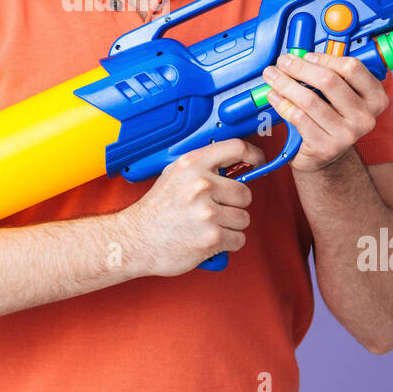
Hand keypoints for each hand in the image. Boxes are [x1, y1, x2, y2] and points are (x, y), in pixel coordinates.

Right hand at [116, 138, 265, 276]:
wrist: (135, 240)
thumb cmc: (155, 211)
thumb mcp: (173, 176)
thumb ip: (201, 168)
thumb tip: (230, 164)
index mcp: (191, 165)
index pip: (235, 147)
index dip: (252, 154)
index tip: (257, 160)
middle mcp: (201, 185)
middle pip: (244, 192)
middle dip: (234, 205)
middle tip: (216, 210)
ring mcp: (207, 211)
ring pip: (243, 218)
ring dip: (230, 226)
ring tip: (208, 226)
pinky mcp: (212, 236)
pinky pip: (239, 239)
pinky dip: (228, 243)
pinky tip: (209, 239)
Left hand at [260, 52, 389, 173]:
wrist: (324, 155)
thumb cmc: (331, 117)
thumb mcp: (339, 95)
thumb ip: (329, 74)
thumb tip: (300, 55)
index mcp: (375, 98)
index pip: (352, 68)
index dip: (325, 58)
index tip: (306, 56)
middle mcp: (365, 117)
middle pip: (329, 81)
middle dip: (300, 68)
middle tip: (283, 61)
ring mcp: (347, 134)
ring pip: (310, 99)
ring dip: (285, 83)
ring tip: (272, 76)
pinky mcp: (326, 147)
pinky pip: (298, 117)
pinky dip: (281, 103)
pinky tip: (273, 96)